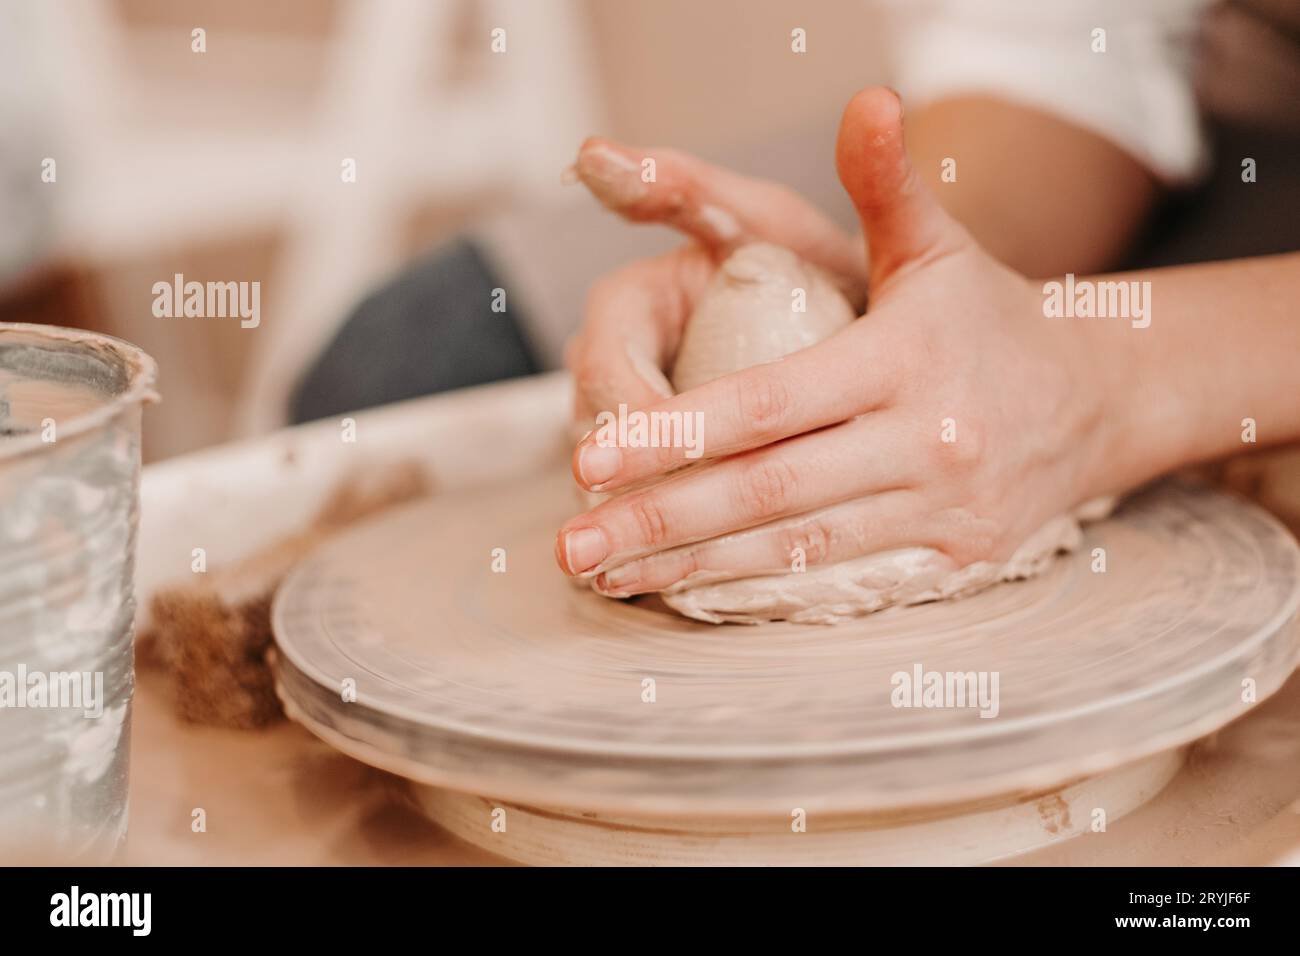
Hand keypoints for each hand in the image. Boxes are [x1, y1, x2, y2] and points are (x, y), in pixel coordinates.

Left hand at [556, 88, 1119, 593]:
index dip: (678, 434)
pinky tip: (691, 592)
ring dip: (694, 569)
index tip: (593, 457)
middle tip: (572, 543)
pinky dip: (760, 591)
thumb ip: (887, 183)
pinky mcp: (953, 560)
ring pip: (797, 549)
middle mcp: (924, 442)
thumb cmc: (989, 319)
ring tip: (608, 576)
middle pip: (770, 491)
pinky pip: (841, 578)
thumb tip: (866, 99)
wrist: (1098, 399)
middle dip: (662, 520)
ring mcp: (941, 511)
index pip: (770, 403)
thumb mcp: (939, 245)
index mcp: (904, 359)